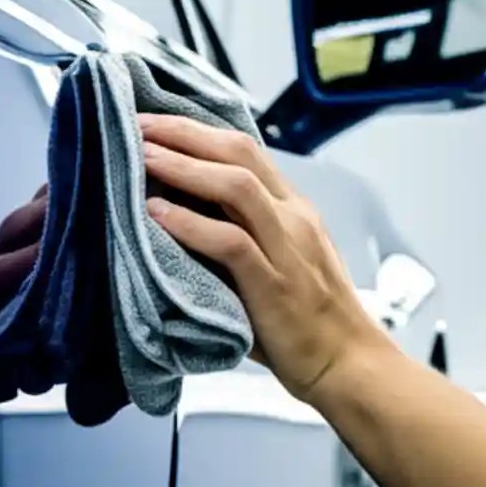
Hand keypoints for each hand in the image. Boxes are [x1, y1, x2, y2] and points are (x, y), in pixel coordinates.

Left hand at [137, 114, 393, 402]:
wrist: (347, 365)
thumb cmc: (302, 322)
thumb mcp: (272, 264)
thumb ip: (236, 236)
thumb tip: (176, 216)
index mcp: (292, 210)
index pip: (244, 149)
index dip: (196, 130)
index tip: (153, 121)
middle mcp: (293, 218)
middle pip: (238, 152)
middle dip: (184, 133)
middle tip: (138, 123)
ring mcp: (287, 248)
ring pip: (236, 186)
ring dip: (184, 167)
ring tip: (142, 157)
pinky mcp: (274, 284)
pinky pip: (230, 241)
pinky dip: (190, 223)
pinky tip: (157, 213)